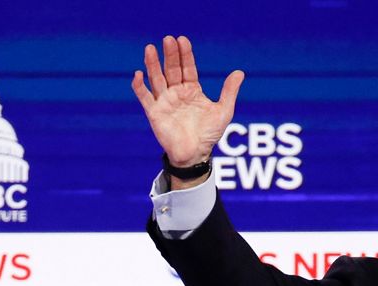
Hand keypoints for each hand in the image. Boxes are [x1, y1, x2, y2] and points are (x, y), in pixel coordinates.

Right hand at [131, 35, 243, 172]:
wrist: (195, 155)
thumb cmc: (209, 135)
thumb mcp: (224, 111)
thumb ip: (229, 92)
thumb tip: (240, 72)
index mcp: (192, 90)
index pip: (187, 68)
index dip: (185, 55)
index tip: (183, 40)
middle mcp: (177, 93)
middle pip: (171, 70)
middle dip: (170, 55)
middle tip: (168, 39)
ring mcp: (165, 102)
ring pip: (156, 79)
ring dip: (152, 64)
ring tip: (150, 48)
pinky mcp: (154, 113)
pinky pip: (145, 97)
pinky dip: (140, 86)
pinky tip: (138, 74)